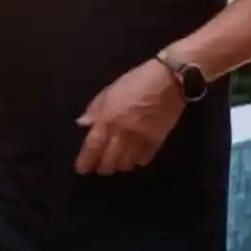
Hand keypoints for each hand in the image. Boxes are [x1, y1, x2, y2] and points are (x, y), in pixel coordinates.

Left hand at [74, 60, 184, 174]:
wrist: (168, 81)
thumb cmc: (136, 82)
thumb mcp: (109, 91)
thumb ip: (95, 109)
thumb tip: (82, 123)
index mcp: (107, 118)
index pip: (92, 145)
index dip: (86, 160)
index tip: (81, 169)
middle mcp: (121, 132)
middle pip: (109, 159)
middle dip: (103, 167)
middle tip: (100, 169)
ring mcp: (140, 139)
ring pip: (126, 162)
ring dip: (119, 166)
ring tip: (116, 166)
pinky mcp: (157, 141)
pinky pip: (144, 158)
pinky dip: (137, 162)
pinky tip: (134, 161)